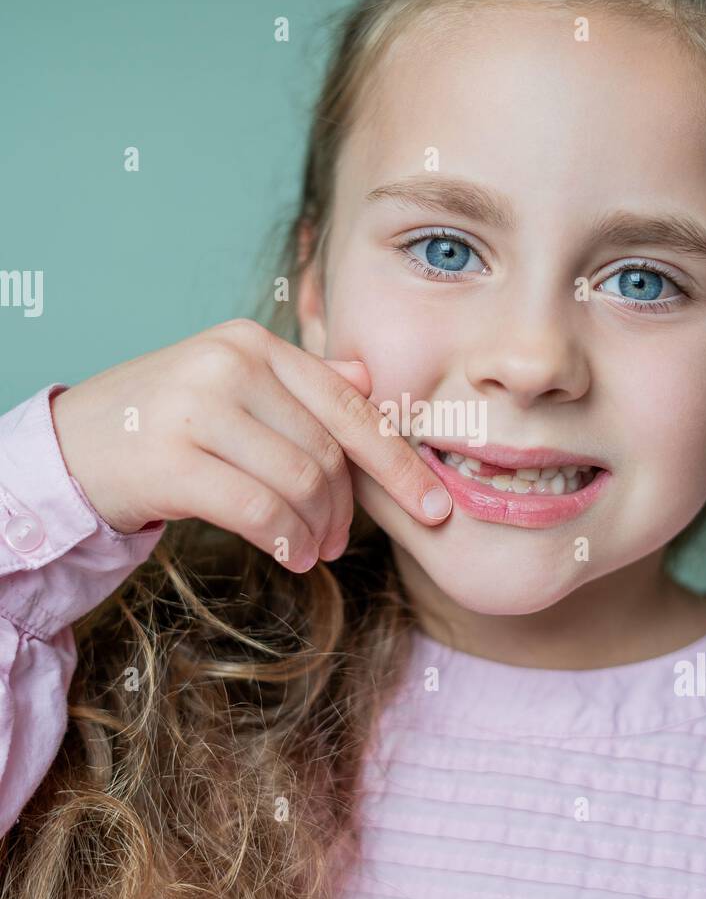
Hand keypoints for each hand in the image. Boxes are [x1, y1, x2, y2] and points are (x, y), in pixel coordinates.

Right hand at [50, 318, 451, 568]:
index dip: (398, 462)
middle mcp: (230, 364)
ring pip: (299, 482)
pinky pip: (257, 509)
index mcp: (254, 343)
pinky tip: (289, 554)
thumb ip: (301, 384)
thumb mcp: (232, 387)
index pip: (348, 406)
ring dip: (317, 530)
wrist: (75, 446)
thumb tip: (368, 378)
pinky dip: (285, 539)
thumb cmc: (168, 421)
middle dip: (346, 509)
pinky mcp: (172, 458)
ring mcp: (198, 407)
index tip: (436, 506)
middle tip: (341, 543)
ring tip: (313, 552)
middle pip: (327, 451)